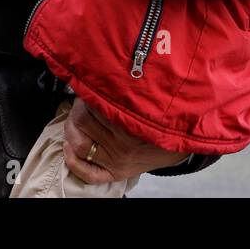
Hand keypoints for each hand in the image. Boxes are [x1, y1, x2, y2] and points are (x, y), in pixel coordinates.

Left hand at [62, 98, 188, 182]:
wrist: (179, 145)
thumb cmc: (162, 120)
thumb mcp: (150, 102)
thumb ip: (129, 92)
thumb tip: (104, 74)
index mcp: (129, 126)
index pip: (93, 108)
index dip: (86, 96)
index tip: (89, 90)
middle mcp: (122, 146)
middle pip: (83, 123)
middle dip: (77, 109)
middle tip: (81, 102)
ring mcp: (117, 161)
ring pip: (80, 145)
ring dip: (72, 129)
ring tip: (76, 118)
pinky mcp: (115, 174)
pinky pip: (87, 173)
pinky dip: (73, 160)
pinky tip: (70, 146)